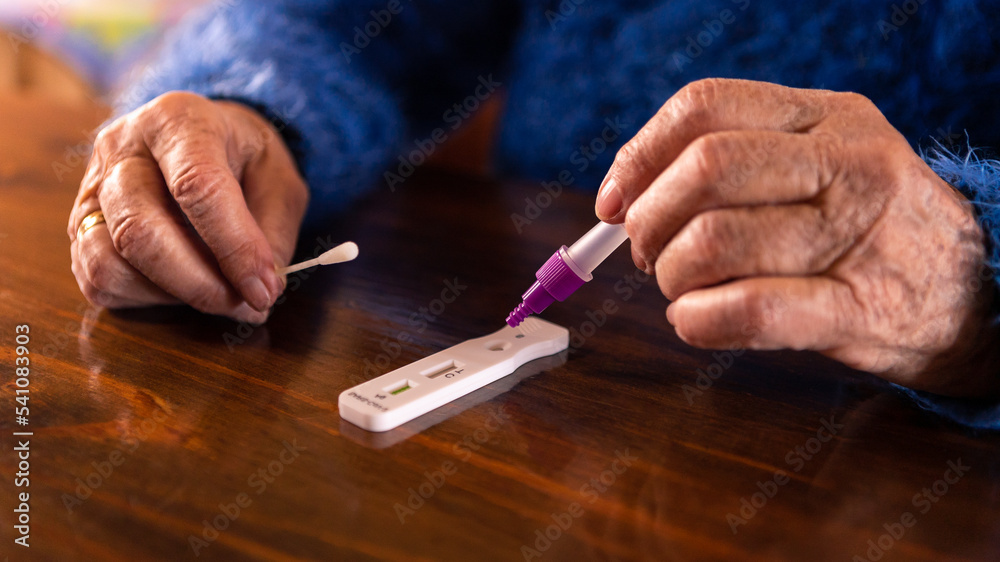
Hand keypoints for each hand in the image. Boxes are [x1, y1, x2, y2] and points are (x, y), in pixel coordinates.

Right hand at [69, 92, 308, 323]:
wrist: (205, 141)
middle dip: (198, 284)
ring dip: (170, 295)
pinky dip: (145, 298)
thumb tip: (260, 290)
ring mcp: (90, 187)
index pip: (197, 187)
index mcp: (178, 120)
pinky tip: (183, 286)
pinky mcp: (79, 225)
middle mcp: (121, 147)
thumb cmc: (245, 160)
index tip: (264, 290)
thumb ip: (272, 234)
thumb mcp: (280, 182)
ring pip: (108, 261)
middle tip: (243, 305)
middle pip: (139, 229)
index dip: (234, 248)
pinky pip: (98, 279)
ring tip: (215, 293)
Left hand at [597, 79, 998, 397]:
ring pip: (715, 242)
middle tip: (648, 253)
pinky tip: (695, 319)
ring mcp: (857, 233)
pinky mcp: (858, 308)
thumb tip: (620, 198)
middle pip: (705, 169)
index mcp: (825, 116)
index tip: (612, 202)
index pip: (703, 107)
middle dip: (650, 220)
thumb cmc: (863, 229)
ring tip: (681, 288)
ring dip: (671, 277)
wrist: (971, 295)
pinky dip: (695, 320)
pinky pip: (747, 309)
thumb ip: (733, 165)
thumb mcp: (820, 164)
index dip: (638, 156)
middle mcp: (847, 161)